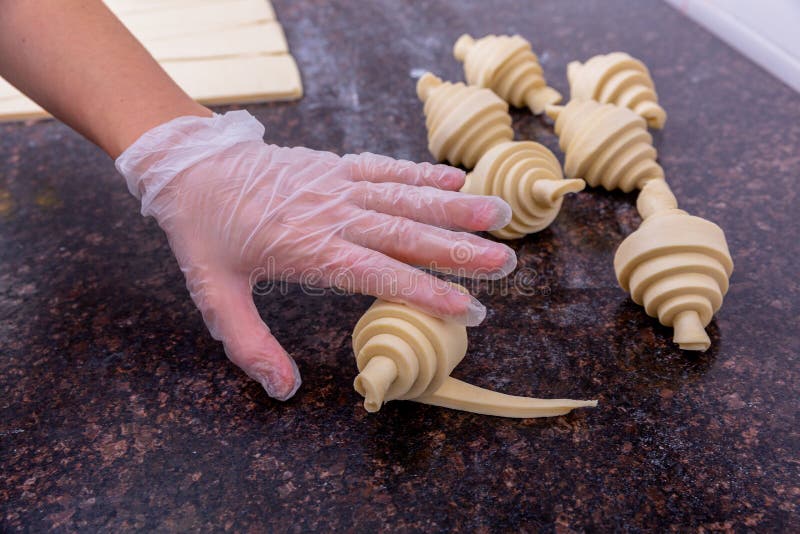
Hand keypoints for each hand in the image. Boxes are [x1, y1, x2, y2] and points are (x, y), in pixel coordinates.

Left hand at [116, 111, 515, 399]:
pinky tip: (454, 178)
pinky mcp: (334, 165)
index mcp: (310, 250)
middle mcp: (333, 215)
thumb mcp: (215, 296)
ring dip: (454, 206)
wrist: (191, 169)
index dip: (425, 291)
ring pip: (405, 196)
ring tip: (497, 214)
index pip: (380, 274)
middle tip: (503, 263)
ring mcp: (337, 185)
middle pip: (406, 234)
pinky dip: (421, 173)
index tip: (466, 306)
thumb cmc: (205, 234)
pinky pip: (385, 167)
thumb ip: (250, 345)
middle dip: (458, 251)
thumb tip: (284, 389)